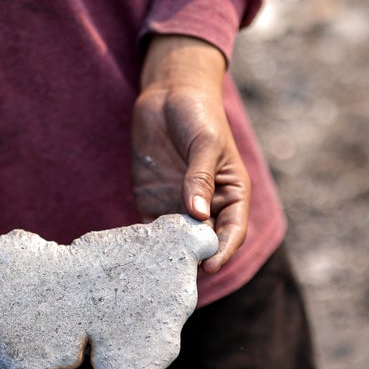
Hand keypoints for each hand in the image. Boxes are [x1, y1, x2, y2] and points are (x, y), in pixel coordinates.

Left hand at [131, 35, 250, 273]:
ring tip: (155, 270)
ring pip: (177, 241)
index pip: (232, 230)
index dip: (223, 250)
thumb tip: (198, 214)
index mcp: (231, 193)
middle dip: (194, 259)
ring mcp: (179, 206)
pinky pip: (151, 231)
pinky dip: (145, 244)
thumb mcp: (205, 142)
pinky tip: (135, 253)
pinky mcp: (153, 203)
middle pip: (204, 242)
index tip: (209, 265)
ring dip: (168, 255)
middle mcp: (208, 206)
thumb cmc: (198, 113)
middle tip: (178, 275)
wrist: (168, 93)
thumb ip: (200, 177)